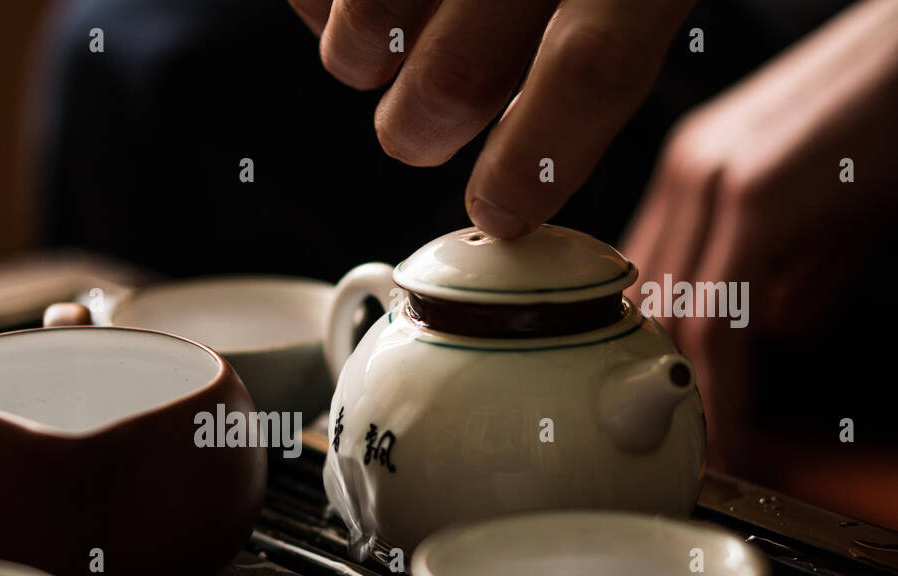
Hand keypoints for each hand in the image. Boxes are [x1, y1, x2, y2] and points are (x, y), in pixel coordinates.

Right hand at [290, 0, 693, 236]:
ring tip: (392, 29)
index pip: (588, 70)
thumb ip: (599, 34)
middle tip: (424, 129)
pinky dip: (319, 5)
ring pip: (361, 43)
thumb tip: (523, 166)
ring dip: (364, 62)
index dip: (535, 160)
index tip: (499, 211)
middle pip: (455, 80)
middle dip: (424, 131)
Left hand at [621, 0, 897, 471]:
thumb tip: (775, 333)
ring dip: (690, 403)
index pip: (647, 285)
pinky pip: (717, 319)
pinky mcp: (756, 195)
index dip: (654, 360)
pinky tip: (736, 436)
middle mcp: (688, 171)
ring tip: (713, 459)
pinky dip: (722, 391)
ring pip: (672, 320)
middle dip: (664, 389)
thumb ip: (794, 269)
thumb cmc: (897, 120)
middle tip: (687, 451)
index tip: (670, 414)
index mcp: (694, 171)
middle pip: (647, 307)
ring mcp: (712, 178)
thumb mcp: (835, 205)